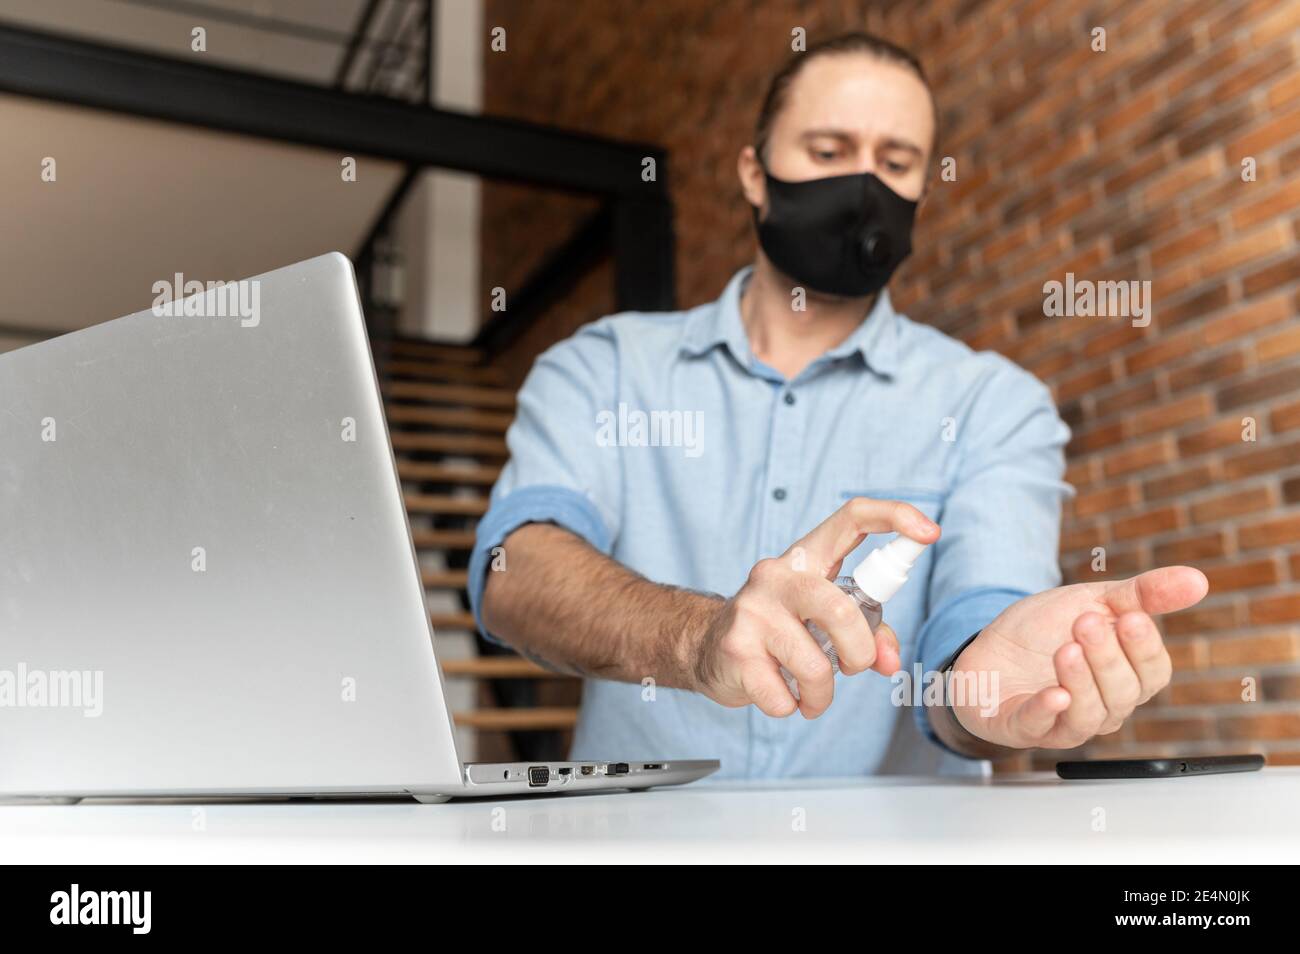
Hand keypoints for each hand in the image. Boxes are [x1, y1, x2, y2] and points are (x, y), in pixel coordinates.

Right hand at [693, 497, 939, 718]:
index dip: (893, 517)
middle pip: (841, 610)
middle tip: (854, 668)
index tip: (929, 533)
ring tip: (811, 696)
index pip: (851, 518)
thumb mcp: (822, 620)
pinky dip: (791, 706)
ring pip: (815, 666)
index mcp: (806, 557)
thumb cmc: (778, 631)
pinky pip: (783, 696)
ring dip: (822, 696)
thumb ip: (868, 631)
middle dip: (859, 654)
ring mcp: (753, 611)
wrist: (706, 647)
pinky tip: (780, 694)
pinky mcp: (736, 649)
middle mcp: (777, 575)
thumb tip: (890, 661)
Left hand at [949, 567, 1208, 749]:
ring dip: (1081, 681)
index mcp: (1126, 678)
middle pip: (1123, 693)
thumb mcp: (1093, 601)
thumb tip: (1197, 580)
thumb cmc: (1046, 630)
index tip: (1130, 616)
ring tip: (1066, 650)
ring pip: (1089, 715)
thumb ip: (1143, 594)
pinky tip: (1052, 695)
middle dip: (1107, 657)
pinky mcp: (1023, 727)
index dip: (1144, 647)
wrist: (989, 648)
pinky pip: (1041, 729)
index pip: (1153, 673)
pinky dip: (1047, 712)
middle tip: (1086, 623)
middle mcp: (1103, 707)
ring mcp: (1064, 722)